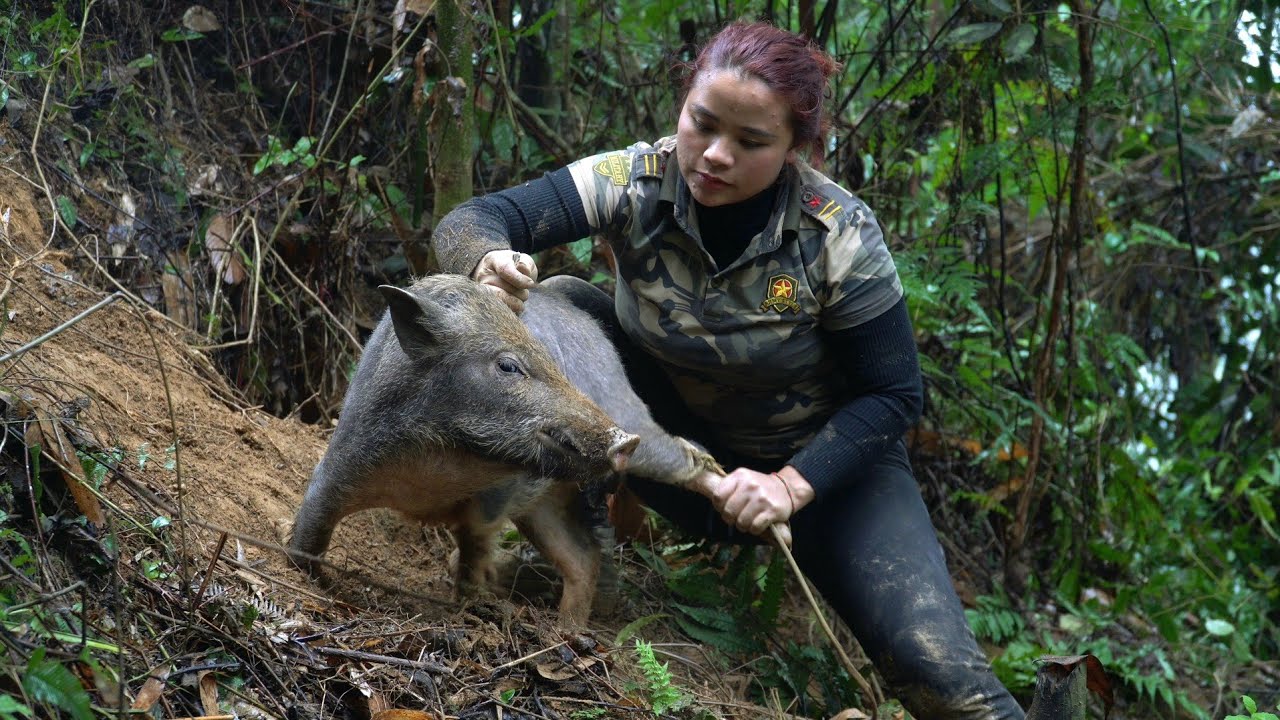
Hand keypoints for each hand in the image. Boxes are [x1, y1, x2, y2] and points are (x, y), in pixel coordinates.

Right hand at [473, 249, 538, 312]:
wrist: (499, 273)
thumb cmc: (515, 266)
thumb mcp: (523, 260)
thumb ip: (526, 264)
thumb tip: (523, 269)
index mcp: (493, 260)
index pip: (504, 270)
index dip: (519, 279)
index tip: (531, 284)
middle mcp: (483, 276)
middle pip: (502, 290)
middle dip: (519, 294)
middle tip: (525, 292)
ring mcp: (481, 291)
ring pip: (500, 303)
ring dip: (516, 303)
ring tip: (520, 298)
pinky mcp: (485, 304)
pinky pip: (500, 312)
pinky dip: (512, 311)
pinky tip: (516, 305)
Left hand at [694, 466, 814, 547]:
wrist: (787, 488)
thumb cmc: (760, 487)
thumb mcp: (743, 479)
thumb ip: (729, 488)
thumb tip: (716, 504)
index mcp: (740, 476)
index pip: (718, 496)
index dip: (719, 507)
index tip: (725, 509)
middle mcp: (750, 485)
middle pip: (729, 511)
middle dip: (731, 519)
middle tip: (737, 518)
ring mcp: (761, 498)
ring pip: (741, 522)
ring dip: (743, 526)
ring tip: (747, 522)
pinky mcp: (772, 510)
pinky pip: (755, 527)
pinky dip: (754, 529)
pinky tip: (757, 524)